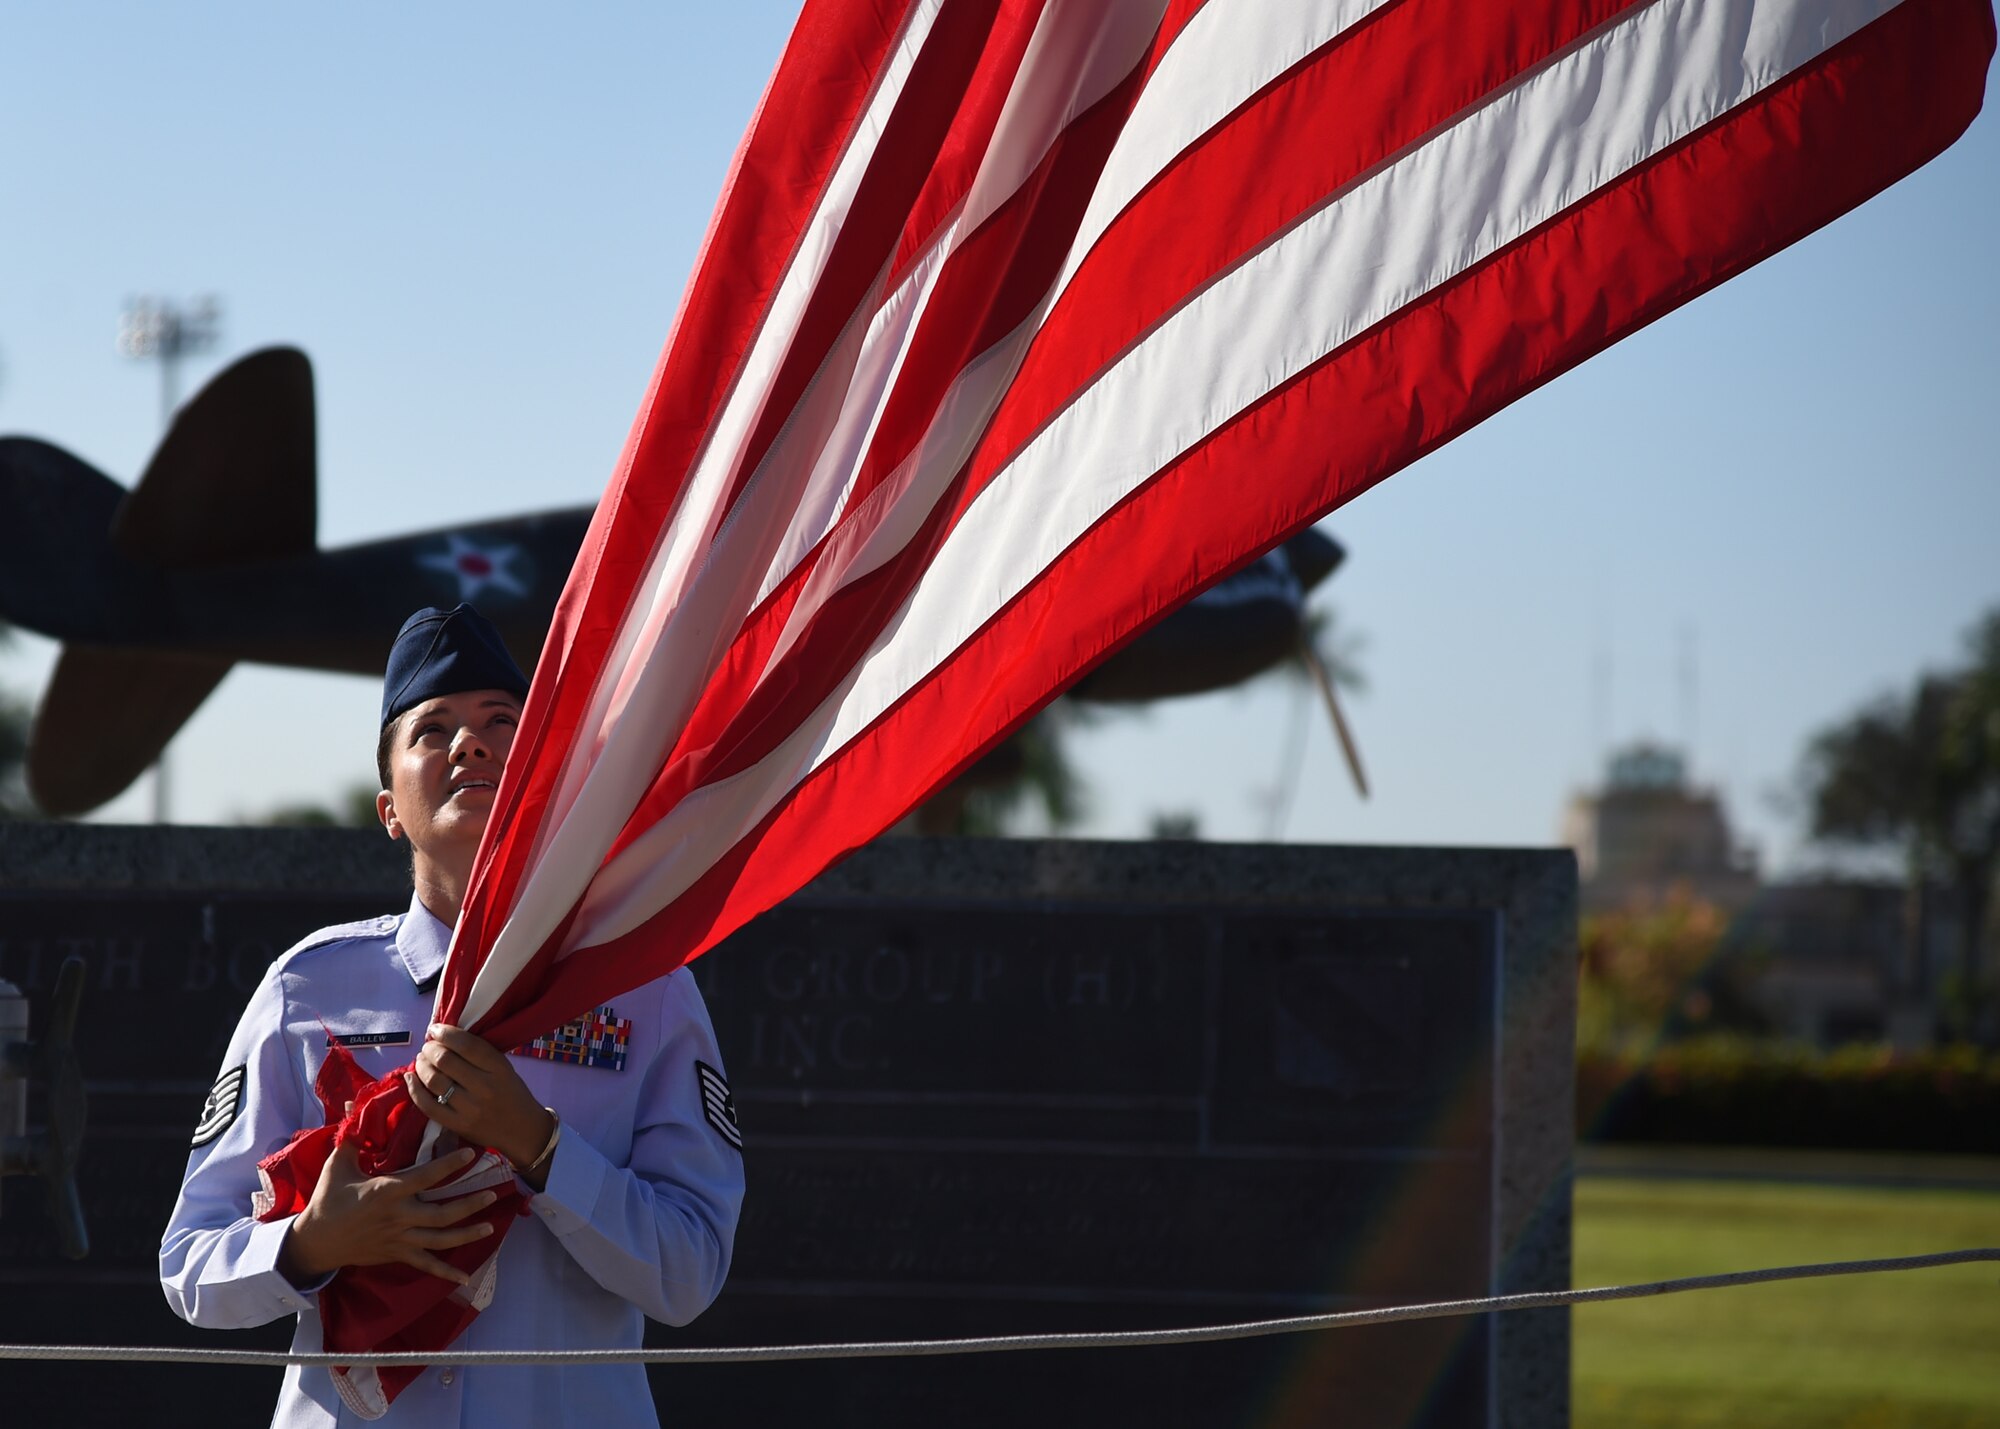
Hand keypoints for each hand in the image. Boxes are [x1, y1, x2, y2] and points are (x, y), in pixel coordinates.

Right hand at [278, 1143, 495, 1287]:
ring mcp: (399, 1239)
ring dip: (466, 1234)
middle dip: (469, 1204)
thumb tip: (353, 1105)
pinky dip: (446, 1273)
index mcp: (387, 1191)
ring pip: (440, 1239)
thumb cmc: (329, 1199)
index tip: (471, 1154)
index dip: (449, 1165)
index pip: (425, 1176)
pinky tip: (465, 1279)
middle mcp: (398, 1217)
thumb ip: (353, 1138)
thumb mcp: (338, 1165)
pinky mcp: (397, 1254)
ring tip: (490, 1227)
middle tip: (492, 1193)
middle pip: (441, 1213)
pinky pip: (425, 1265)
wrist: (315, 1241)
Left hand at [409, 1024, 555, 1180]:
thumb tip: (443, 1037)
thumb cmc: (512, 1092)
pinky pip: (427, 1105)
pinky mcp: (457, 1125)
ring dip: (421, 1065)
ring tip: (421, 1060)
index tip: (435, 1029)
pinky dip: (414, 1089)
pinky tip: (411, 1078)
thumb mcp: (504, 1068)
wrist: (522, 1130)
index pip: (466, 1044)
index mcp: (499, 1068)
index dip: (445, 1033)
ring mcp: (469, 1108)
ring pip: (433, 1081)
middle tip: (428, 1047)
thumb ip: (479, 1054)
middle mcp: (484, 1087)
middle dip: (430, 1049)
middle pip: (445, 1061)